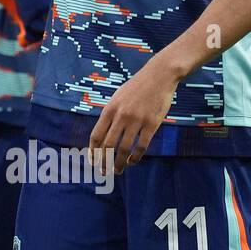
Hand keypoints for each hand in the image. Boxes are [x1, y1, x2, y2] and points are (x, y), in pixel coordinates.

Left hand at [88, 58, 180, 173]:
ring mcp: (136, 121)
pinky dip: (136, 157)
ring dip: (119, 163)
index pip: (96, 135)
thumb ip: (110, 114)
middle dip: (104, 161)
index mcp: (109, 109)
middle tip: (104, 172)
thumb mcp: (117, 97)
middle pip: (108, 145)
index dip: (93, 151)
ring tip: (118, 170)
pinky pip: (141, 146)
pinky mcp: (152, 124)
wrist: (158, 77)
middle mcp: (121, 116)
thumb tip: (103, 133)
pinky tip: (132, 162)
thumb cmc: (136, 87)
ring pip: (124, 148)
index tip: (93, 161)